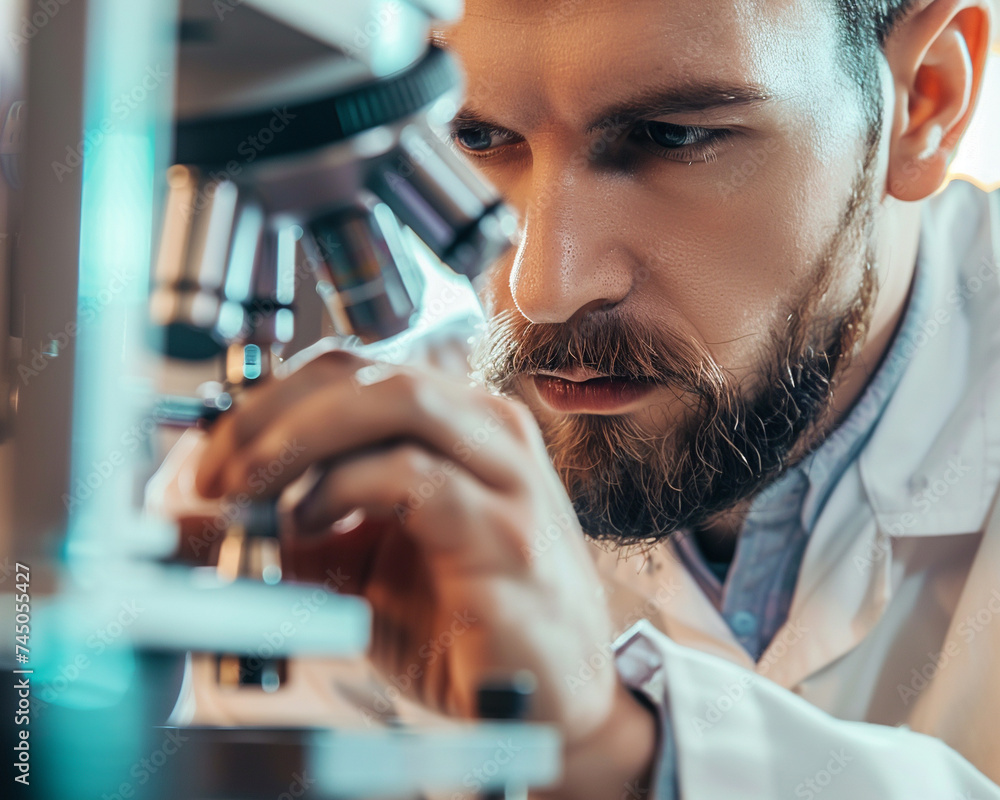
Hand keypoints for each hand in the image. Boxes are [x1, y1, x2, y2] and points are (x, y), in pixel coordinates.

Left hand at [194, 350, 655, 798]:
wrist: (549, 695)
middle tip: (209, 470)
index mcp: (458, 425)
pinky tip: (308, 526)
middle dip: (270, 412)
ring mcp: (506, 478)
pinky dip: (344, 490)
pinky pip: (416, 479)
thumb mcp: (361, 564)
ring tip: (243, 490)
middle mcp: (489, 432)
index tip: (207, 453)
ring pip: (398, 401)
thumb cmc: (462, 619)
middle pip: (367, 371)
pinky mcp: (507, 536)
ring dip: (298, 438)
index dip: (268, 400)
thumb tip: (186, 513)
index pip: (352, 370)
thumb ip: (291, 529)